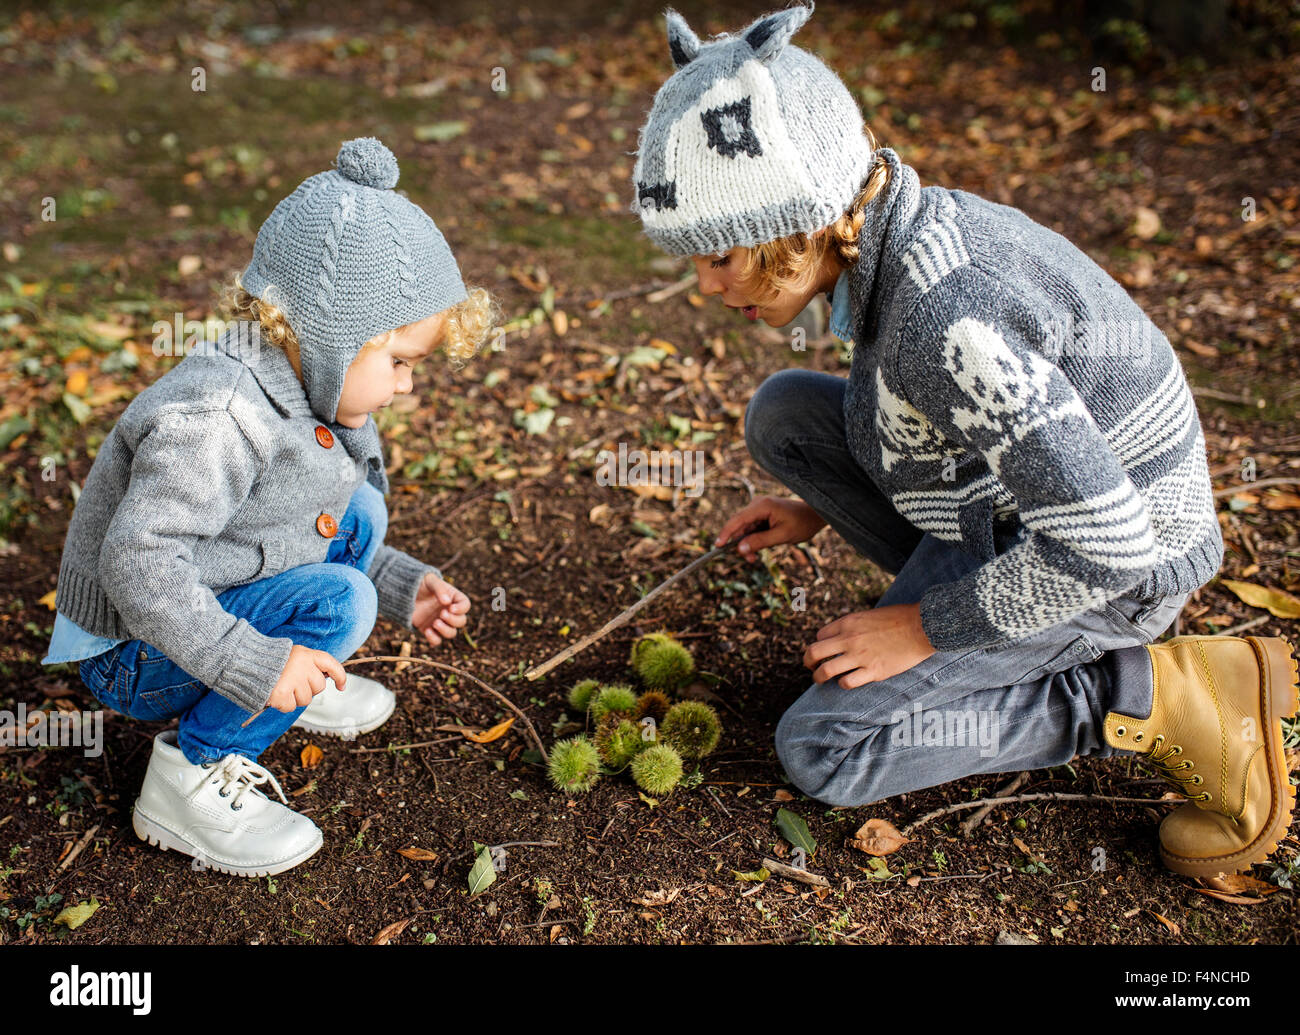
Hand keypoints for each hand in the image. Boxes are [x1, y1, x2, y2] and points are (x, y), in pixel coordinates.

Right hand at [267, 643, 346, 712]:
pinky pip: (291, 707)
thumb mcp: (293, 656)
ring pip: (306, 699)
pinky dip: (283, 705)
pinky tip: (275, 694)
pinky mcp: (281, 695)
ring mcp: (292, 680)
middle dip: (308, 689)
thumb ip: (309, 665)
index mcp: (306, 654)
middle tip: (292, 682)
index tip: (341, 686)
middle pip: (319, 687)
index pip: (331, 664)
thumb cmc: (269, 662)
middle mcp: (302, 666)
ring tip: (281, 686)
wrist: (243, 662)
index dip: (339, 676)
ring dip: (295, 697)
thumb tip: (327, 679)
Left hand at [411, 571, 469, 646]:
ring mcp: (440, 622)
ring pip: (451, 633)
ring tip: (435, 623)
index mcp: (453, 598)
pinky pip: (437, 641)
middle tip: (441, 614)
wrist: (403, 592)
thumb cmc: (420, 583)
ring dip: (446, 631)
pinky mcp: (429, 630)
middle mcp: (449, 612)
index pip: (465, 605)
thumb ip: (439, 589)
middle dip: (453, 620)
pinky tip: (426, 630)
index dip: (461, 609)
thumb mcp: (430, 581)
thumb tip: (447, 602)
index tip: (450, 608)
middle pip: (461, 621)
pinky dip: (434, 639)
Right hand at [714, 495, 826, 559]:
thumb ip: (760, 542)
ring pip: (744, 529)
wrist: (815, 515)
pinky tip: (757, 550)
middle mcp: (758, 504)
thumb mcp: (782, 536)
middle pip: (739, 525)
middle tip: (750, 560)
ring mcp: (759, 509)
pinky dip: (752, 540)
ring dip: (746, 544)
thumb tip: (740, 549)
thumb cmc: (802, 524)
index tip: (718, 546)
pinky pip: (751, 529)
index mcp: (763, 506)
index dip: (726, 533)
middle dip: (740, 543)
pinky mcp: (761, 515)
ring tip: (754, 558)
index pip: (738, 519)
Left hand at [803, 604, 936, 688]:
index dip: (820, 644)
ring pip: (825, 671)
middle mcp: (849, 639)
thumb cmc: (899, 618)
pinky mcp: (873, 671)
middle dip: (808, 662)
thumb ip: (854, 626)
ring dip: (818, 677)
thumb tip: (843, 636)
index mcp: (848, 623)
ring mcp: (860, 656)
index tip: (826, 651)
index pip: (820, 636)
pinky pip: (847, 683)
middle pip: (814, 653)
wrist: (922, 626)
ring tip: (820, 680)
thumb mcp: (869, 615)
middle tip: (810, 667)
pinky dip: (843, 684)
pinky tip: (847, 682)